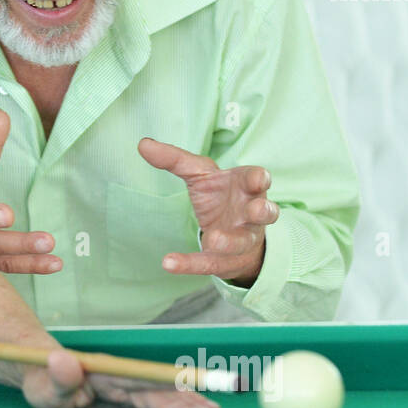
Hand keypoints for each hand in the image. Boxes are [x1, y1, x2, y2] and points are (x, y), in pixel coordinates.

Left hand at [21, 349, 220, 407]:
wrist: (40, 371)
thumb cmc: (41, 381)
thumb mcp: (42, 385)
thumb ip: (57, 377)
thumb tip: (63, 359)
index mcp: (105, 372)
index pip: (139, 376)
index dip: (164, 381)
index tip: (188, 384)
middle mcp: (120, 375)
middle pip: (156, 388)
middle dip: (183, 400)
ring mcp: (124, 384)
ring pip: (160, 393)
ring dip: (185, 402)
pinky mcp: (125, 395)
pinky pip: (154, 399)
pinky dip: (177, 404)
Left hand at [138, 137, 276, 285]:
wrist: (234, 234)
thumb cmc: (221, 196)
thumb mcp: (200, 175)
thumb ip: (175, 160)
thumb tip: (143, 143)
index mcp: (247, 187)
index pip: (257, 180)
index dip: (259, 179)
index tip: (259, 178)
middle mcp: (251, 214)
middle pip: (264, 212)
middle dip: (263, 210)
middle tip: (257, 209)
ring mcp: (242, 239)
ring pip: (242, 241)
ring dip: (230, 241)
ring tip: (213, 240)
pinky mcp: (225, 260)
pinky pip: (209, 263)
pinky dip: (189, 264)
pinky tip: (169, 263)